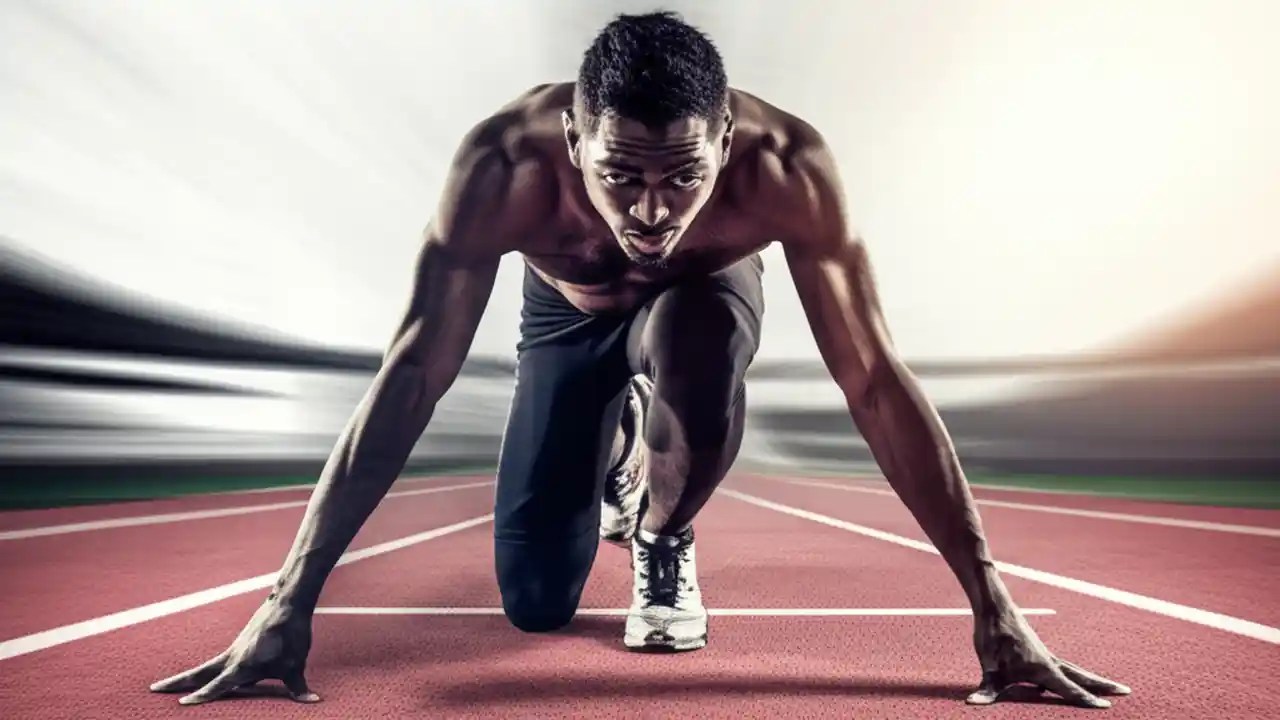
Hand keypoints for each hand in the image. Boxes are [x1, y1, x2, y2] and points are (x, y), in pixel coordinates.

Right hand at [150, 597, 319, 705]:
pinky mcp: (240, 644)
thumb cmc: (292, 635)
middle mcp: (233, 657)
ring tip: (166, 684)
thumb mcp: (296, 664)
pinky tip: (203, 676)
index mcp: (244, 665)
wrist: (288, 602)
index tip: (183, 703)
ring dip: (187, 676)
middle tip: (153, 689)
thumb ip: (298, 688)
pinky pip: (219, 661)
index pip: (219, 685)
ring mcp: (234, 649)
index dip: (203, 696)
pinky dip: (206, 670)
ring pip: (206, 666)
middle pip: (200, 673)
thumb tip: (313, 703)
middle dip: (178, 682)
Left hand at [968, 610, 1130, 707]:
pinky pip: (1059, 665)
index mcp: (1042, 668)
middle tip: (1126, 691)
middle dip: (1101, 686)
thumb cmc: (992, 636)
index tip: (1107, 707)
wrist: (994, 606)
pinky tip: (1058, 683)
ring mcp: (1044, 653)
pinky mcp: (1036, 648)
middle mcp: (1049, 660)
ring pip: (1073, 669)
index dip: (1086, 699)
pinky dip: (1070, 673)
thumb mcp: (987, 667)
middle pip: (1080, 676)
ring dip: (1090, 678)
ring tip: (1107, 686)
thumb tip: (972, 703)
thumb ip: (986, 690)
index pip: (1068, 688)